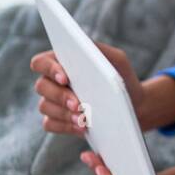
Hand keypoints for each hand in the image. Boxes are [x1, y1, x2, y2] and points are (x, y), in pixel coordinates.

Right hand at [31, 42, 146, 135]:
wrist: (133, 103)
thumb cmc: (121, 76)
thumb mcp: (117, 59)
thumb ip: (99, 49)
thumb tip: (84, 46)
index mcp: (61, 62)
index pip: (41, 62)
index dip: (49, 69)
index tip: (65, 78)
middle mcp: (52, 81)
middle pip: (41, 86)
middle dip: (60, 96)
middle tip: (78, 104)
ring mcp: (52, 102)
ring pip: (45, 106)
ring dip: (64, 113)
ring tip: (83, 119)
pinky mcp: (58, 121)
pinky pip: (50, 124)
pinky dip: (65, 126)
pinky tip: (82, 127)